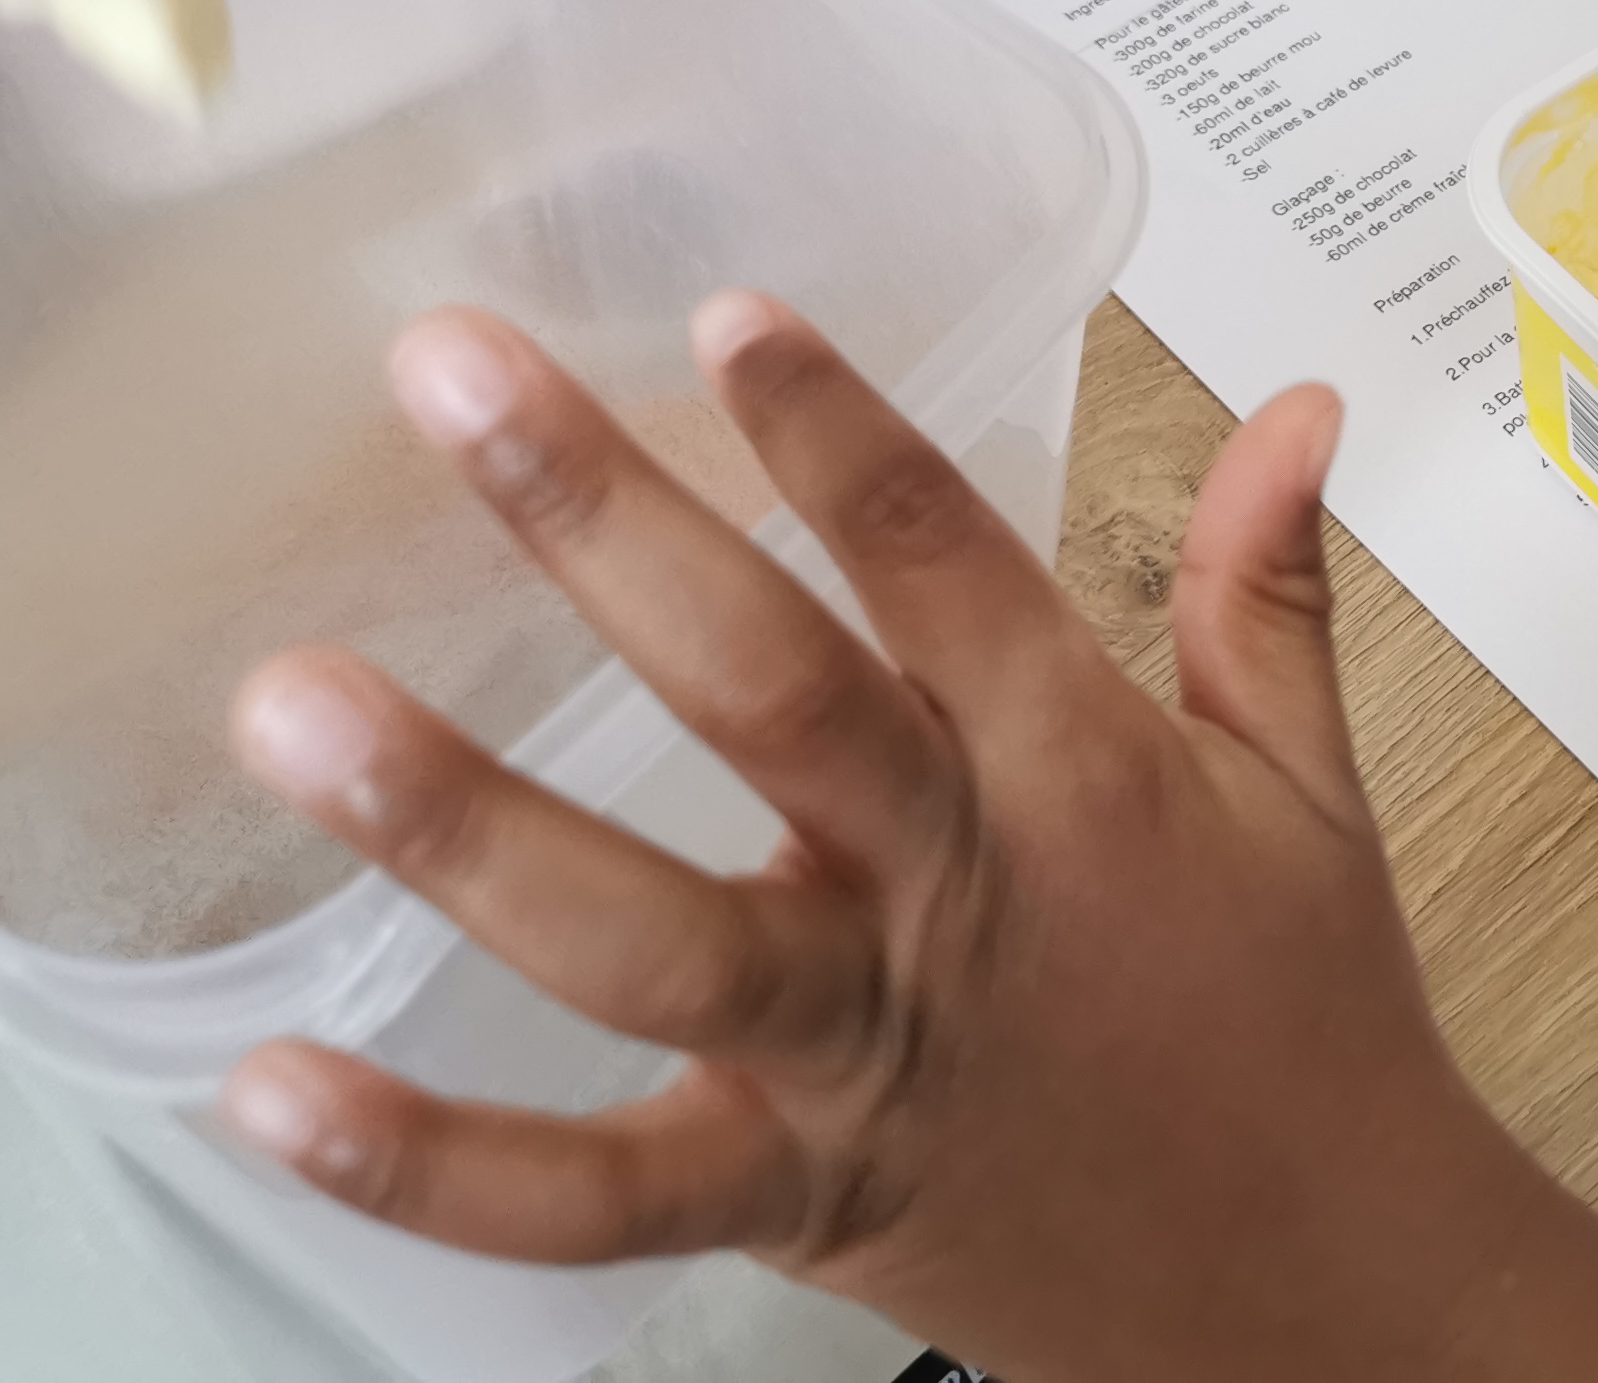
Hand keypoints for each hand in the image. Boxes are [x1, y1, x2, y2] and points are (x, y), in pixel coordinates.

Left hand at [219, 294, 1597, 1382]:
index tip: (727, 313)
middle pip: (769, 700)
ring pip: (646, 942)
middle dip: (606, 530)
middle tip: (450, 381)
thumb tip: (1301, 402)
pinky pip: (587, 1204)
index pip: (951, 565)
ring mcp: (855, 1059)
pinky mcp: (785, 1201)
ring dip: (462, 824)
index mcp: (1084, 774)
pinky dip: (429, 1163)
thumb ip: (1270, 587)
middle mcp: (955, 899)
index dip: (839, 437)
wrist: (1324, 1299)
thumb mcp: (1310, 790)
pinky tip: (273, 1090)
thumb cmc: (1306, 1024)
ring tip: (297, 706)